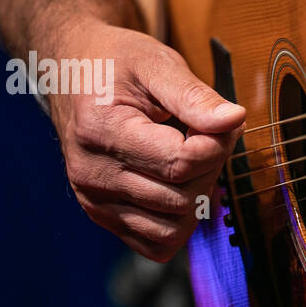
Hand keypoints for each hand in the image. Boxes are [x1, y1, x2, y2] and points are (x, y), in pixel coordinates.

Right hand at [46, 20, 244, 260]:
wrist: (71, 72)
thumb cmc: (115, 64)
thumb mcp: (156, 63)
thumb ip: (195, 95)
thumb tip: (234, 119)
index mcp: (101, 131)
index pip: (180, 162)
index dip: (217, 145)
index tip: (222, 122)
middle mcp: (91, 174)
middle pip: (181, 198)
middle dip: (210, 167)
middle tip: (209, 135)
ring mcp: (93, 200)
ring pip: (173, 228)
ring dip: (197, 197)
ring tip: (191, 158)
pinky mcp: (101, 215)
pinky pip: (156, 243)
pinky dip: (178, 221)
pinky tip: (177, 185)